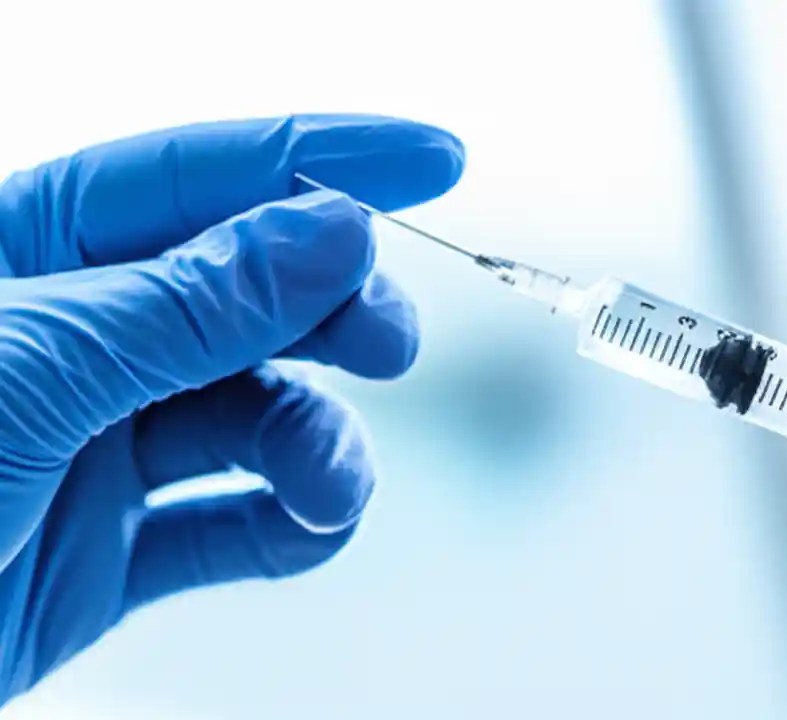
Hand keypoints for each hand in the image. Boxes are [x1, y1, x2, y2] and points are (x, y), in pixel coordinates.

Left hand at [0, 115, 462, 701]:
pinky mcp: (106, 552)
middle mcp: (73, 341)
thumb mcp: (24, 372)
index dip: (324, 157)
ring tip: (326, 480)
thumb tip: (334, 227)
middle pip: (252, 292)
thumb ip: (188, 302)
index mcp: (24, 253)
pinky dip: (294, 524)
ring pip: (258, 414)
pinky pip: (235, 524)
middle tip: (389, 341)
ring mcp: (93, 447)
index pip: (200, 174)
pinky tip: (310, 524)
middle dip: (335, 310)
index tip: (433, 159)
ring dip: (319, 441)